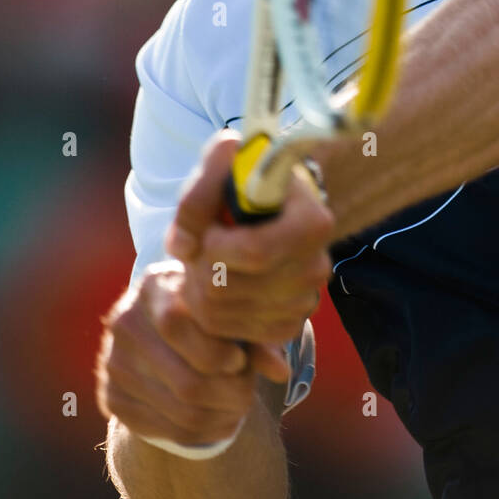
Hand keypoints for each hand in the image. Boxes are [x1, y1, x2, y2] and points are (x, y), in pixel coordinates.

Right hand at [96, 259, 263, 450]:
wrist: (160, 330)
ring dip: (221, 417)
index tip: (240, 361)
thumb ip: (256, 337)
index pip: (177, 325)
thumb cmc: (206, 316)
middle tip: (248, 393)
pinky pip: (165, 430)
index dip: (217, 352)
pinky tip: (222, 422)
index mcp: (153, 286)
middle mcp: (124, 321)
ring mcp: (113, 363)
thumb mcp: (228, 314)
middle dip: (229, 394)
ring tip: (240, 407)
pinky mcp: (112, 398)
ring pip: (180, 410)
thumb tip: (281, 371)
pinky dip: (202, 433)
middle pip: (185, 380)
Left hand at [165, 130, 334, 349]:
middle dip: (197, 267)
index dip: (213, 246)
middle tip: (200, 246)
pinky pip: (229, 335)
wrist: (276, 205)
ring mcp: (304, 301)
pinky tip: (216, 284)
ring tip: (205, 262)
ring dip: (196, 289)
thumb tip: (182, 246)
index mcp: (312, 223)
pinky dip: (209, 314)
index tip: (207, 230)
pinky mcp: (287, 326)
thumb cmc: (249, 180)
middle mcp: (316, 268)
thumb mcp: (225, 163)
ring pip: (219, 316)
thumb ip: (198, 194)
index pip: (253, 253)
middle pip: (226, 290)